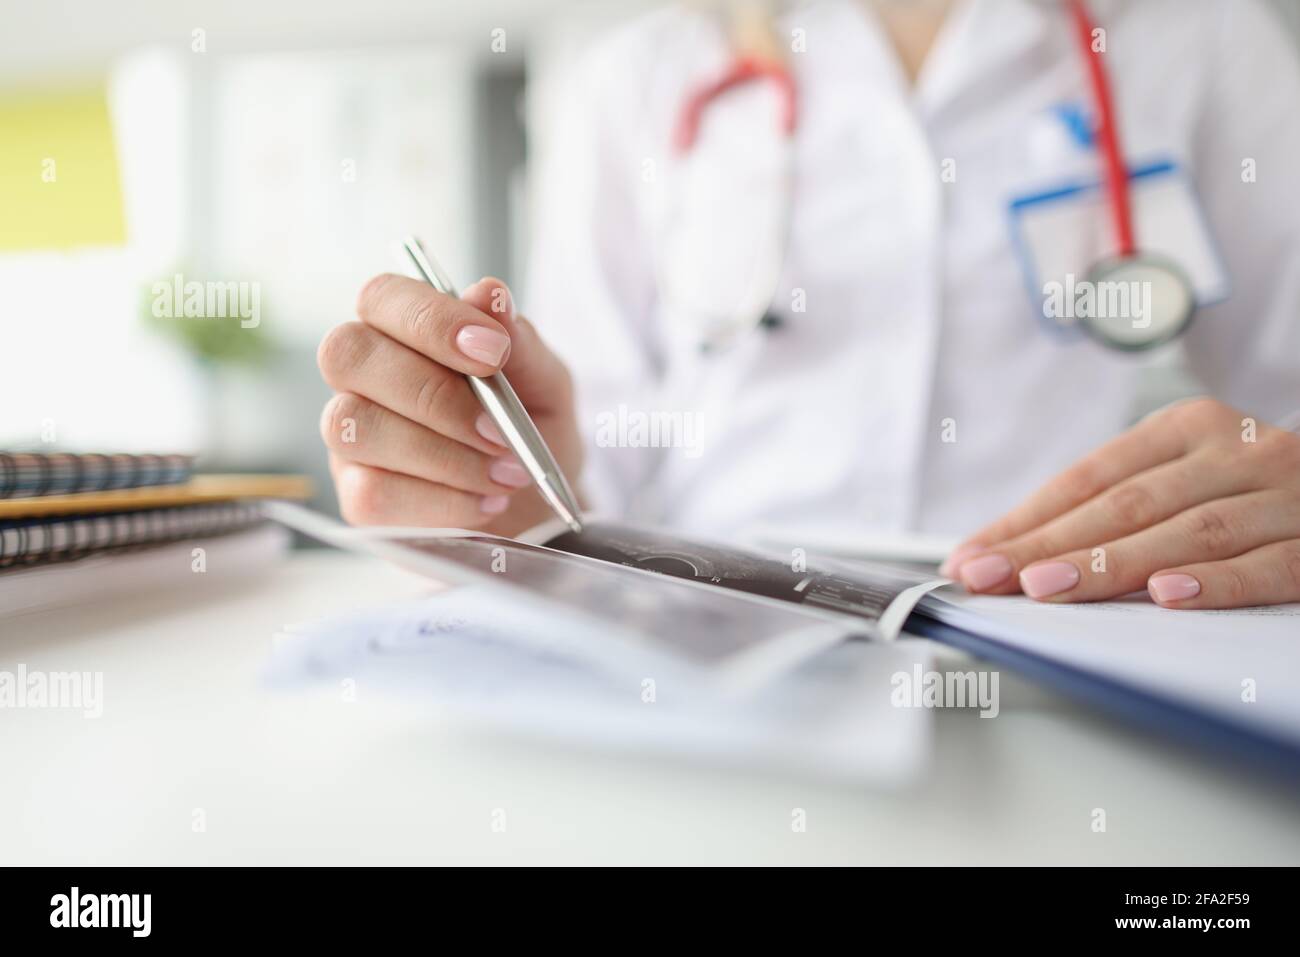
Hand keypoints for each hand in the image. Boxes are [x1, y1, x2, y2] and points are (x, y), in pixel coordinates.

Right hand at [317, 274, 582, 536]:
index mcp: (403, 333)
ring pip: (356, 427)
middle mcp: (363, 379)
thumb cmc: (533, 434)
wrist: (544, 510)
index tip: (495, 351)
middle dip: (434, 394)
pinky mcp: (356, 500)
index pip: (382, 298)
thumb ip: (520, 342)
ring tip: (507, 471)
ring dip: (444, 455)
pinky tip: (486, 502)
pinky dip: (443, 501)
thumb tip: (489, 293)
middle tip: (500, 429)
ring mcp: (351, 440)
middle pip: (347, 355)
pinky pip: (373, 494)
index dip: (430, 319)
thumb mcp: (547, 385)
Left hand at [941, 398, 1299, 608]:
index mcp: (1187, 429)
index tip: (972, 555)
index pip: (1088, 478)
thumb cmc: (1252, 493)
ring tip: (1050, 585)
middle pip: (1125, 504)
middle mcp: (1235, 451)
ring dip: (1111, 564)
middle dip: (1047, 544)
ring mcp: (1285, 495)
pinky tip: (1168, 596)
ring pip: (1186, 532)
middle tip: (990, 576)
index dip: (1025, 519)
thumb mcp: (1185, 477)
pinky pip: (1267, 565)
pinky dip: (1216, 582)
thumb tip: (1015, 551)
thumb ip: (1116, 507)